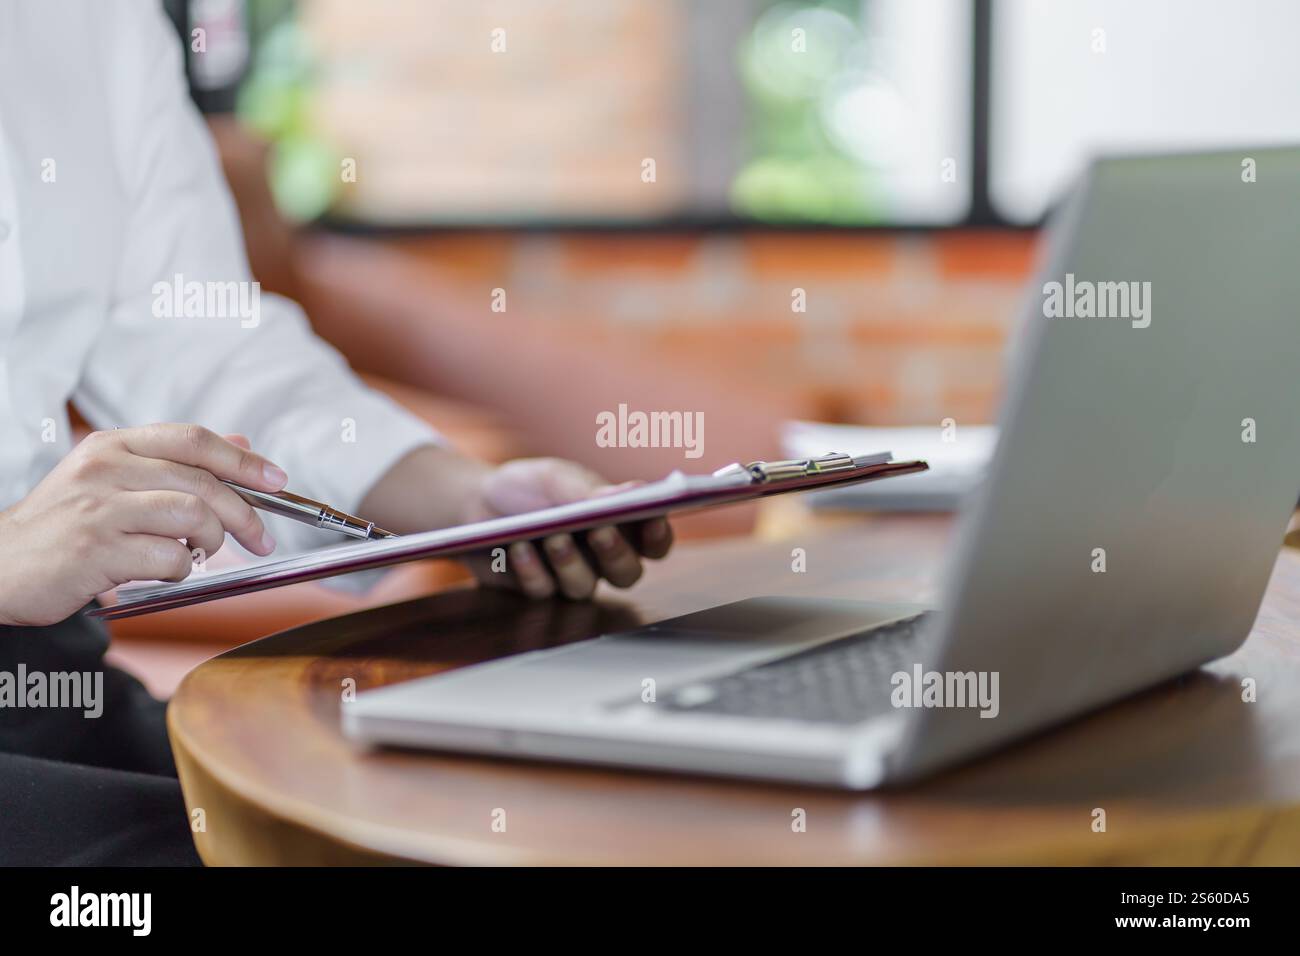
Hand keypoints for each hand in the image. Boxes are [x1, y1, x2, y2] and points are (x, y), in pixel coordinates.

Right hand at [0, 424, 285, 626]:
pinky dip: (180, 570)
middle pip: (202, 483)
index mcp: (113, 445)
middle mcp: (105, 470)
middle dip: (245, 514)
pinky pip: (168, 559)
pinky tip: (164, 571)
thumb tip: (243, 445)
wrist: (0, 566)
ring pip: (191, 517)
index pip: (193, 440)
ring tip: (199, 553)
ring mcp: (98, 509)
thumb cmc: (65, 525)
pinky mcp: (95, 552)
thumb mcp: (113, 478)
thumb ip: (175, 461)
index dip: (243, 460)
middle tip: (261, 539)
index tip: (277, 480)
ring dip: (210, 542)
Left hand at [461, 458, 672, 599]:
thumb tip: (633, 491)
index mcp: (618, 525)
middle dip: (616, 554)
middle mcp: (600, 557)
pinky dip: (532, 568)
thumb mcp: (557, 478)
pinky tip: (519, 548)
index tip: (652, 519)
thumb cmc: (529, 486)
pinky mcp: (538, 588)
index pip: (654, 542)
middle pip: (627, 574)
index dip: (659, 536)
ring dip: (570, 562)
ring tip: (552, 537)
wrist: (476, 501)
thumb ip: (590, 490)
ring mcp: (570, 576)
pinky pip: (543, 590)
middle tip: (600, 532)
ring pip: (584, 587)